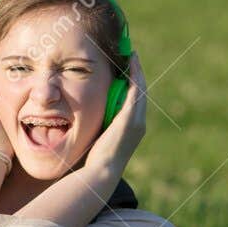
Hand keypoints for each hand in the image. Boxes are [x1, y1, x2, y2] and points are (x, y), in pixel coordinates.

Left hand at [85, 53, 147, 176]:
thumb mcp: (97, 136)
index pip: (134, 99)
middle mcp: (139, 122)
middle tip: (132, 55)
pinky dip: (135, 75)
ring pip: (140, 88)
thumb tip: (86, 116)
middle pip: (140, 91)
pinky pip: (135, 91)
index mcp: (132, 127)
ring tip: (132, 55)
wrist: (100, 172)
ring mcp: (137, 120)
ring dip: (137, 70)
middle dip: (137, 72)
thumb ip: (98, 124)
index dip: (132, 82)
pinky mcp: (131, 118)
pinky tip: (131, 62)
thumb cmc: (94, 159)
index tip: (126, 67)